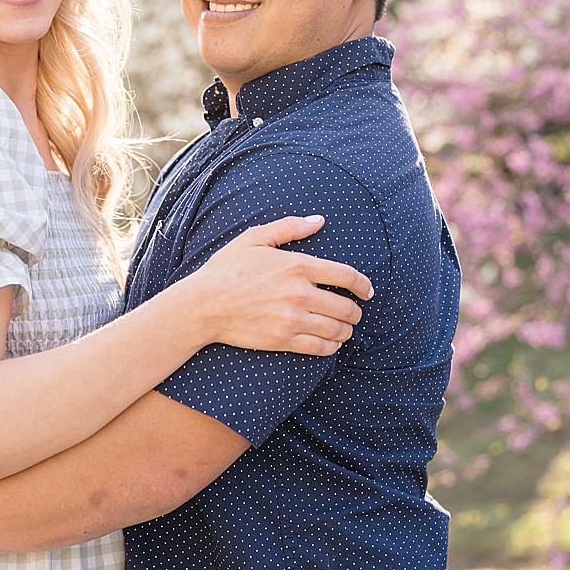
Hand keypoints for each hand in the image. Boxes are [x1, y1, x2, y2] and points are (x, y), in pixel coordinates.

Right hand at [179, 215, 373, 355]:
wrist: (202, 305)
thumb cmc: (226, 269)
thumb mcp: (254, 239)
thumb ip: (289, 227)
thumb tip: (319, 221)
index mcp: (297, 265)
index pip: (346, 276)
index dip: (364, 285)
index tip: (367, 291)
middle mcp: (299, 293)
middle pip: (346, 307)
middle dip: (355, 312)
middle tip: (354, 313)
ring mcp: (292, 319)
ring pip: (337, 330)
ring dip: (346, 331)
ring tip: (343, 329)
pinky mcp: (283, 341)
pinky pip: (321, 348)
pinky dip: (331, 347)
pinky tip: (329, 343)